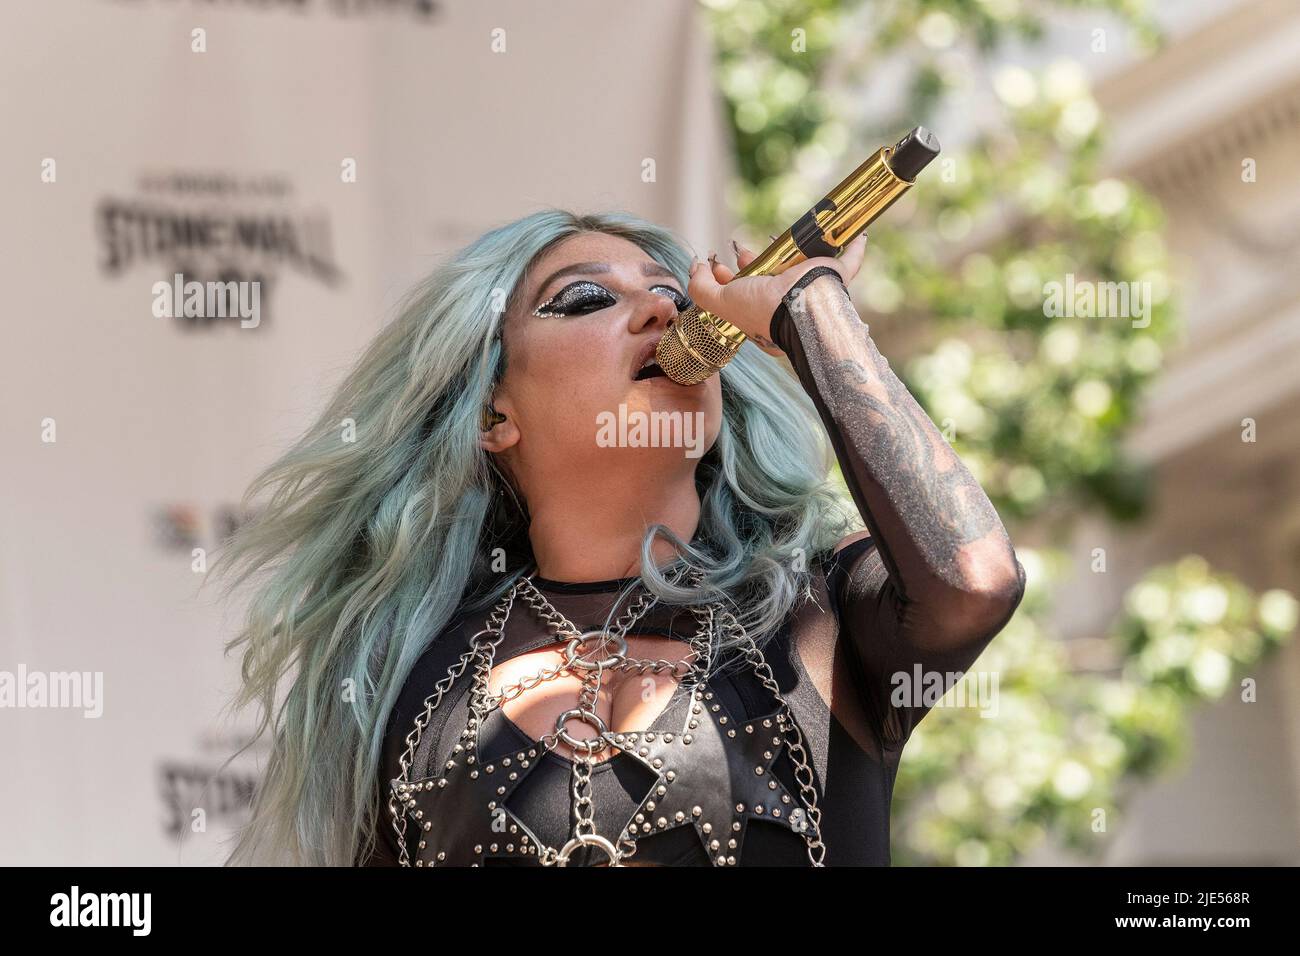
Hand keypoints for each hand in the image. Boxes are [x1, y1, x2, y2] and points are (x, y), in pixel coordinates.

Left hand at [687, 233, 867, 355]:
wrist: (797, 308)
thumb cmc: (763, 310)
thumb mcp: (721, 301)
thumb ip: (701, 287)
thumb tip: (697, 265)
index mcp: (760, 309)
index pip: (741, 288)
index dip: (726, 274)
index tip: (717, 261)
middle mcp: (785, 299)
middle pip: (767, 275)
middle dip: (752, 260)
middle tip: (740, 248)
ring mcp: (811, 287)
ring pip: (800, 265)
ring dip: (792, 250)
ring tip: (776, 238)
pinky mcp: (836, 276)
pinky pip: (850, 260)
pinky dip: (855, 249)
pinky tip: (857, 236)